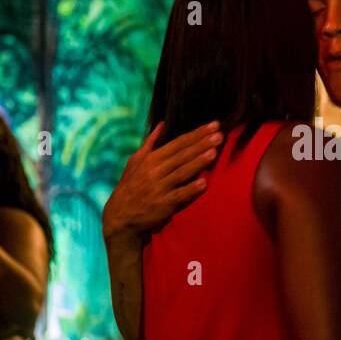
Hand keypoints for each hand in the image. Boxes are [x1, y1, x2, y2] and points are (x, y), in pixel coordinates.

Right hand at [102, 121, 222, 238]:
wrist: (120, 215)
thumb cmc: (131, 185)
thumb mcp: (135, 161)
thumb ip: (150, 143)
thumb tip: (162, 124)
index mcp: (151, 159)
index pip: (178, 143)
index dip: (196, 134)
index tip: (214, 125)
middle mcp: (155, 171)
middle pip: (182, 155)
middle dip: (202, 144)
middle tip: (220, 135)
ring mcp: (159, 188)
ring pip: (182, 172)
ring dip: (199, 162)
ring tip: (214, 152)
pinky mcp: (163, 204)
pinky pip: (179, 195)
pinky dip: (191, 189)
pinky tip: (204, 183)